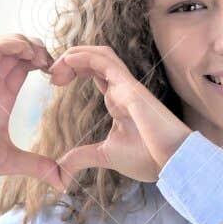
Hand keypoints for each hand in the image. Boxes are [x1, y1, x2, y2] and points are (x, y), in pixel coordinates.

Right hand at [0, 34, 64, 186]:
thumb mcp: (8, 160)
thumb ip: (36, 166)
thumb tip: (63, 181)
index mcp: (4, 95)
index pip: (27, 66)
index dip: (43, 60)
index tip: (57, 71)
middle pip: (17, 50)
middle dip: (36, 47)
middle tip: (50, 58)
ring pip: (3, 44)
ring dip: (23, 42)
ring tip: (36, 55)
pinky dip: (5, 44)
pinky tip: (21, 50)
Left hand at [48, 46, 191, 183]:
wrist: (172, 162)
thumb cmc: (148, 158)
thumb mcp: (106, 156)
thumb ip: (82, 158)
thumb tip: (61, 169)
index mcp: (117, 100)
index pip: (94, 73)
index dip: (74, 70)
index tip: (54, 80)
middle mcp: (121, 88)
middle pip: (95, 59)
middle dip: (71, 60)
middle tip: (51, 73)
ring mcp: (127, 85)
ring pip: (100, 54)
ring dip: (76, 54)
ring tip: (56, 66)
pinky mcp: (130, 87)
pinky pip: (106, 61)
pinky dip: (85, 56)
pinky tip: (68, 61)